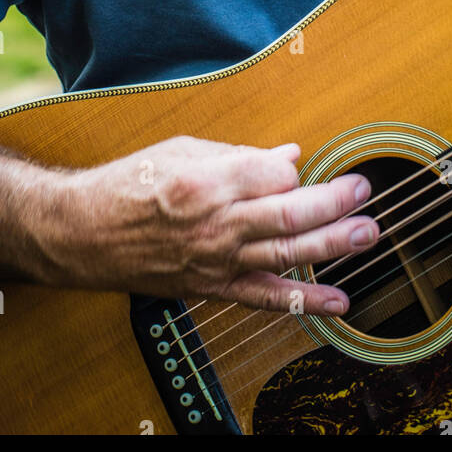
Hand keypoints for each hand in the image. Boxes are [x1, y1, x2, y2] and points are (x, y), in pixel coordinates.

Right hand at [62, 135, 378, 314]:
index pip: (272, 173)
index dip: (294, 168)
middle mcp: (216, 222)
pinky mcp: (213, 286)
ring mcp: (217, 260)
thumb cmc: (129, 184)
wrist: (83, 234)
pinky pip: (267, 297)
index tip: (300, 163)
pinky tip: (339, 301)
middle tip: (365, 190)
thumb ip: (238, 154)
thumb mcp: (180, 150)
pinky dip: (305, 301)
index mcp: (207, 180)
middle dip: (334, 201)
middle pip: (290, 213)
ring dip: (334, 245)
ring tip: (368, 233)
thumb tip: (288, 157)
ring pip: (287, 253)